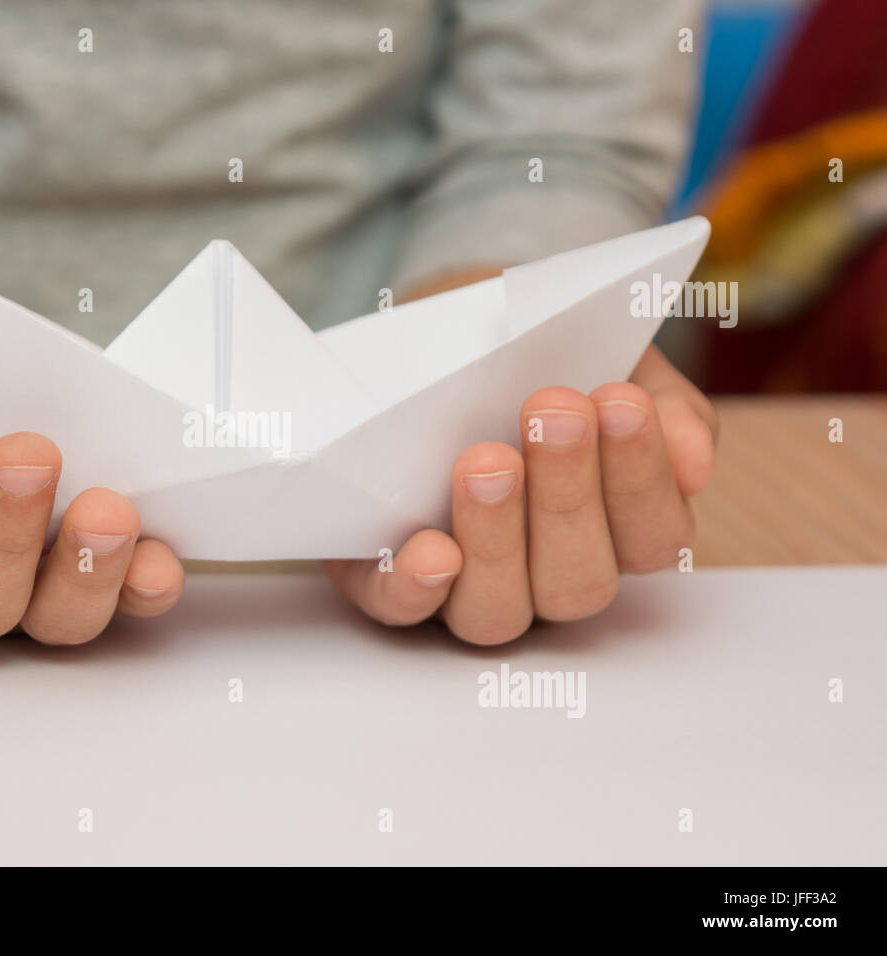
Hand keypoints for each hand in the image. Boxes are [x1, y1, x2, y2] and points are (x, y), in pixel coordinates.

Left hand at [326, 344, 717, 643]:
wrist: (421, 334)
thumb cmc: (519, 350)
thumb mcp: (597, 352)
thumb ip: (657, 401)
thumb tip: (693, 462)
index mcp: (611, 525)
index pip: (652, 536)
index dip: (643, 479)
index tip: (619, 399)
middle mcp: (543, 572)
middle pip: (578, 581)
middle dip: (569, 496)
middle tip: (551, 411)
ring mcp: (464, 587)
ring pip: (498, 610)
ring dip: (498, 540)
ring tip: (486, 462)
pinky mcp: (387, 581)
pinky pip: (400, 612)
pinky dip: (414, 591)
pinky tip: (430, 554)